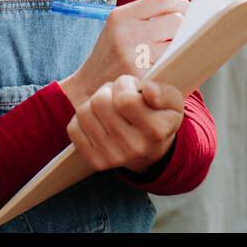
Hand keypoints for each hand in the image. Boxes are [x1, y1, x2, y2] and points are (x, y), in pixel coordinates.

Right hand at [59, 0, 186, 105]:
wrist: (87, 89)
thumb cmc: (111, 57)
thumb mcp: (119, 28)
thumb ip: (147, 18)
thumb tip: (191, 14)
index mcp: (121, 16)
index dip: (182, 4)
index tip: (189, 14)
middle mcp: (126, 33)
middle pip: (176, 21)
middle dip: (184, 30)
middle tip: (183, 39)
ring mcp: (133, 55)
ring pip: (177, 45)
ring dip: (180, 50)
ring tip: (175, 55)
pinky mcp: (140, 77)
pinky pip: (171, 65)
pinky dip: (175, 67)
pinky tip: (170, 70)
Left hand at [67, 75, 185, 173]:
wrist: (150, 150)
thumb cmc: (159, 117)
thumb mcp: (173, 102)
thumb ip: (164, 91)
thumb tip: (148, 89)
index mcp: (155, 131)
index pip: (125, 99)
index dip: (124, 85)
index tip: (131, 87)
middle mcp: (134, 147)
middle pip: (100, 102)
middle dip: (108, 91)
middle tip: (118, 96)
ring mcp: (112, 157)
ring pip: (84, 112)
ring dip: (94, 103)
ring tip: (108, 107)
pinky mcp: (95, 161)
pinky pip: (73, 128)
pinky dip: (83, 119)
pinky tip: (98, 120)